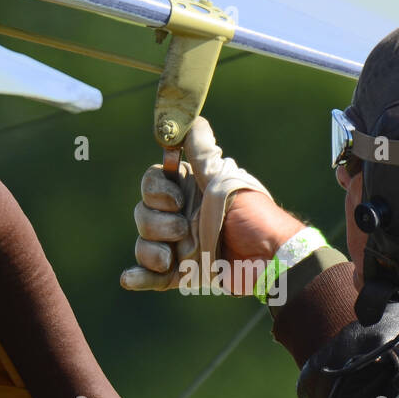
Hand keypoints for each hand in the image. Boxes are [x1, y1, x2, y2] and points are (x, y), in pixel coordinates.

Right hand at [120, 118, 298, 293]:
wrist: (267, 257)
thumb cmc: (250, 214)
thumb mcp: (223, 180)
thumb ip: (202, 153)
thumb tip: (194, 119)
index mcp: (188, 192)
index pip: (151, 184)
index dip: (156, 192)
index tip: (175, 200)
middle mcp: (179, 217)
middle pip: (143, 214)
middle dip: (157, 224)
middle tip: (184, 229)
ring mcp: (178, 246)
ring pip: (143, 245)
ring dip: (151, 251)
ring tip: (171, 260)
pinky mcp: (180, 274)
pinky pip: (150, 276)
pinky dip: (139, 277)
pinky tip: (131, 278)